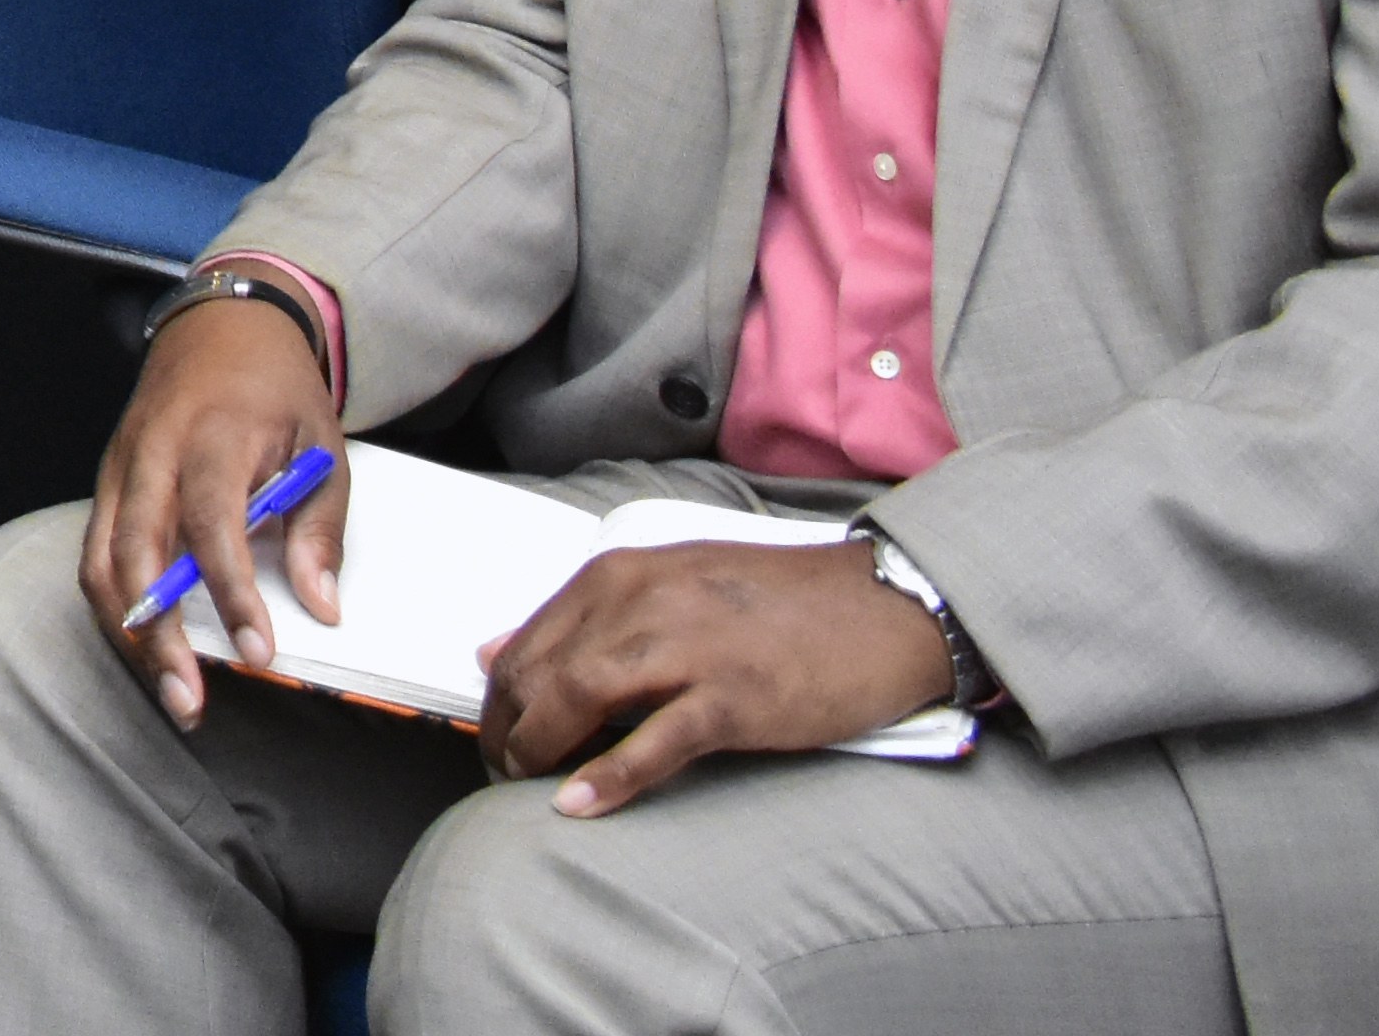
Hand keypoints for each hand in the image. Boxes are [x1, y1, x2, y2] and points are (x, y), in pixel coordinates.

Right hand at [78, 295, 343, 726]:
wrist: (221, 323)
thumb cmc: (276, 388)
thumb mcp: (322, 445)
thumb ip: (318, 526)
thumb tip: (319, 608)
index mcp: (212, 436)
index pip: (211, 524)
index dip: (231, 594)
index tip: (260, 653)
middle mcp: (151, 452)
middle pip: (135, 552)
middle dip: (159, 636)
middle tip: (190, 701)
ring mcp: (120, 466)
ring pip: (99, 560)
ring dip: (128, 633)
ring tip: (170, 691)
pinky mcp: (108, 481)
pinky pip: (95, 552)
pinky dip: (116, 607)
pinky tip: (148, 649)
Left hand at [476, 535, 952, 815]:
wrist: (884, 606)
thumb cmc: (779, 602)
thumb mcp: (669, 585)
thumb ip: (584, 618)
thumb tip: (494, 649)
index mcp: (620, 575)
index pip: (527, 640)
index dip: (500, 696)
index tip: (498, 734)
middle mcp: (641, 603)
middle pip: (540, 671)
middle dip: (507, 729)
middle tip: (505, 772)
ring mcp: (687, 649)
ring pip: (578, 697)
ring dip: (540, 749)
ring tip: (525, 787)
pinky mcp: (733, 697)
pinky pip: (654, 741)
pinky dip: (609, 776)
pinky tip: (578, 804)